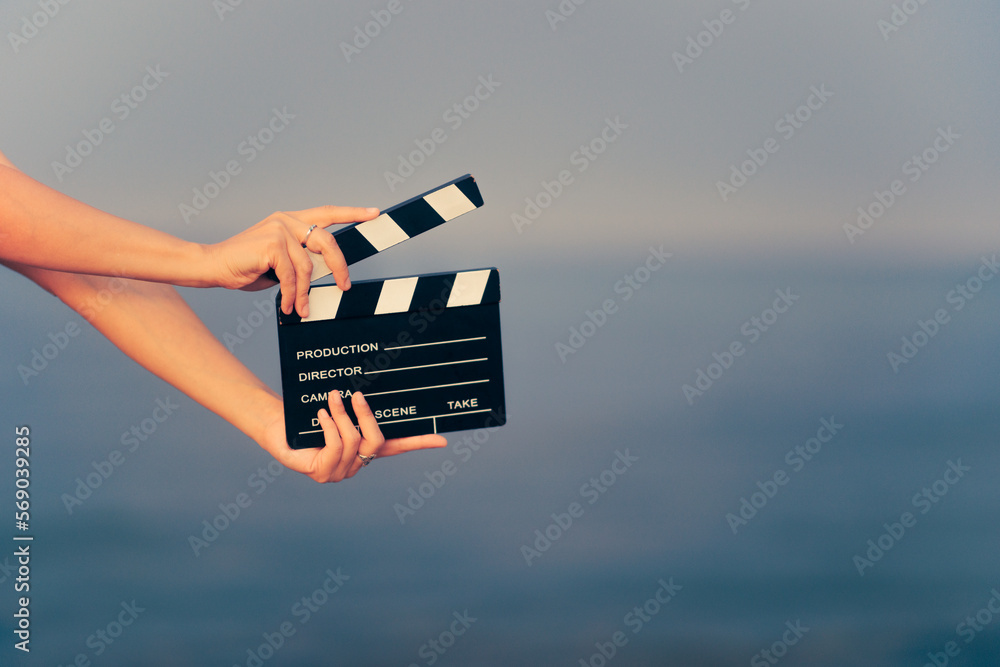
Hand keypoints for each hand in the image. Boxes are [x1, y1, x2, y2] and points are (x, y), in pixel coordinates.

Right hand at [206, 205, 379, 316]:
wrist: (212, 267)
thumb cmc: (245, 267)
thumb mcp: (281, 265)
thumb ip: (302, 262)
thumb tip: (324, 274)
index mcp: (290, 220)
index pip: (327, 213)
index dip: (352, 213)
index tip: (374, 212)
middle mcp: (286, 220)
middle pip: (327, 241)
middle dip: (339, 266)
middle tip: (344, 286)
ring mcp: (279, 228)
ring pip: (308, 265)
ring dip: (305, 292)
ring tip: (300, 307)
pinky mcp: (271, 243)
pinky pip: (292, 275)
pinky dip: (292, 294)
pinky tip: (289, 304)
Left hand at [261, 391, 446, 482]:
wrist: (276, 423)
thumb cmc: (306, 415)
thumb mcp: (337, 408)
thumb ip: (356, 407)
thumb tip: (370, 388)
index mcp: (364, 448)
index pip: (398, 446)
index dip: (420, 443)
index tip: (442, 440)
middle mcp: (355, 463)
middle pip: (376, 441)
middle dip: (365, 416)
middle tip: (354, 395)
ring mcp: (338, 471)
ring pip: (353, 441)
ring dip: (341, 416)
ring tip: (330, 399)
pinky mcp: (320, 472)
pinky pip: (335, 446)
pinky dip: (328, 426)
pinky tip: (320, 416)